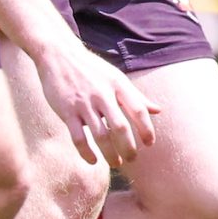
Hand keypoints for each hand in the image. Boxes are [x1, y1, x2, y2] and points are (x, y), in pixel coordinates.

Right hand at [34, 41, 159, 167]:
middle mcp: (102, 94)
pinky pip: (78, 137)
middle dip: (129, 147)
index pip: (138, 110)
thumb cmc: (91, 69)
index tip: (149, 144)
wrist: (59, 55)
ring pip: (100, 135)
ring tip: (116, 163)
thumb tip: (158, 110)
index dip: (146, 129)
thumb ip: (136, 96)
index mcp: (118, 85)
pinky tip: (93, 160)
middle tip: (132, 159)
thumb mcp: (116, 78)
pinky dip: (86, 152)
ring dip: (110, 154)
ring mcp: (83, 103)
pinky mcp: (66, 111)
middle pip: (120, 127)